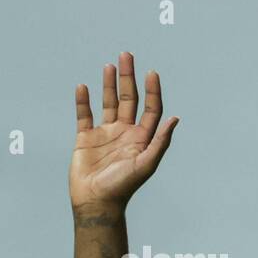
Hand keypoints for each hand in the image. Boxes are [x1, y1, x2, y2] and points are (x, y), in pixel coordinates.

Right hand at [69, 52, 178, 210]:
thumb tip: (174, 118)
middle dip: (129, 78)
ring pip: (108, 103)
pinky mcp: (85, 138)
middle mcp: (125, 133)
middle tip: (128, 55)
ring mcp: (105, 134)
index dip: (152, 91)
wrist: (97, 201)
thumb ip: (160, 141)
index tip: (151, 72)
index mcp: (142, 138)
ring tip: (110, 65)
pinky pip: (84, 115)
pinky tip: (84, 87)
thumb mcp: (146, 163)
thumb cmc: (124, 186)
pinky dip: (83, 101)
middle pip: (129, 100)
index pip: (150, 109)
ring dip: (109, 84)